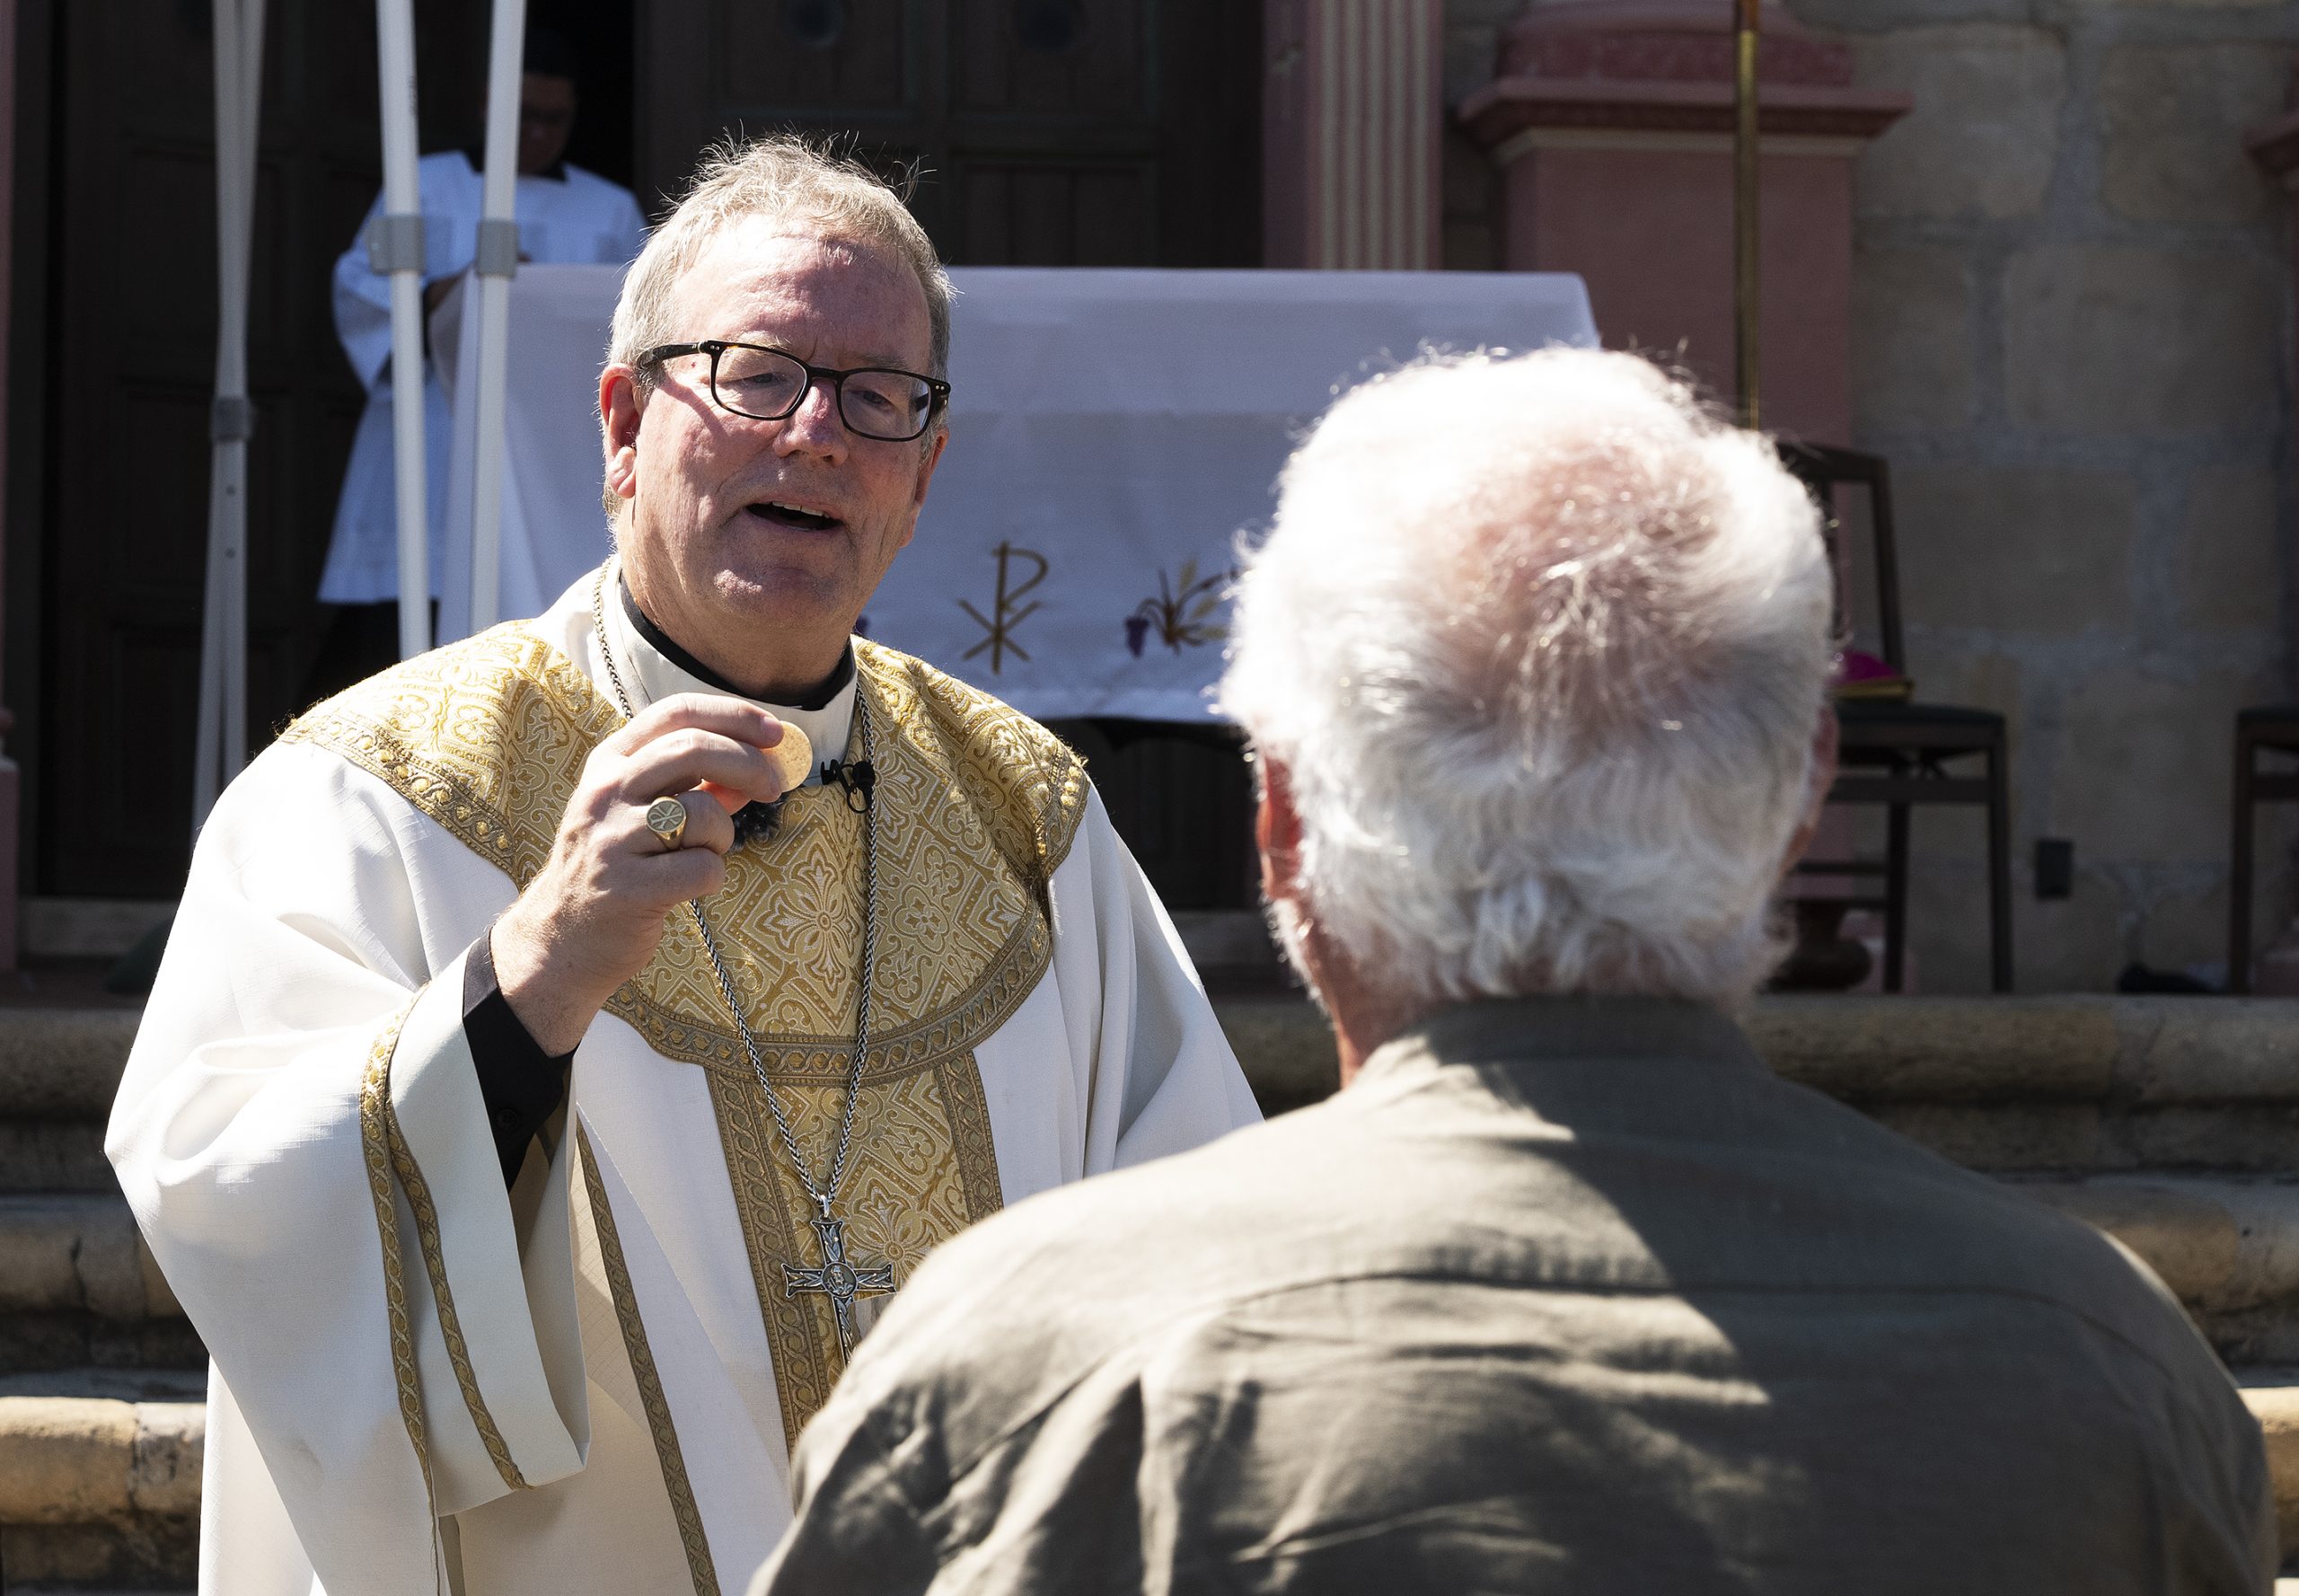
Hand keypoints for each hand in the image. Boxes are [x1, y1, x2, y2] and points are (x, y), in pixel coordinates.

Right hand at [491, 695, 793, 1054]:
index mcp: (609, 763)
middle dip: (749, 764)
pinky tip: (689, 886)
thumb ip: (696, 786)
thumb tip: (760, 763)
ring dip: (723, 835)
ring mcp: (611, 840)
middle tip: (775, 788)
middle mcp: (605, 793)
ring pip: (702, 812)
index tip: (776, 733)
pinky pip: (703, 868)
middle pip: (692, 749)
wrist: (560, 939)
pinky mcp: (626, 888)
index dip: (733, 716)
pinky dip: (712, 876)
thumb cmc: (616, 867)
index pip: (676, 713)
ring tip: (703, 855)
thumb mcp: (643, 812)